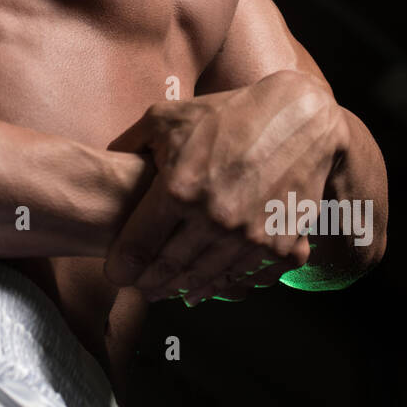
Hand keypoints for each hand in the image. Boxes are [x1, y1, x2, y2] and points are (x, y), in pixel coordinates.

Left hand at [104, 70, 348, 303]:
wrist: (298, 118)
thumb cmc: (228, 114)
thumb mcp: (168, 117)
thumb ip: (131, 142)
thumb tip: (109, 160)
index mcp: (179, 189)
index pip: (138, 246)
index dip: (121, 267)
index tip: (115, 273)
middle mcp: (213, 218)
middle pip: (169, 269)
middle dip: (149, 284)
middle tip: (139, 288)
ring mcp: (249, 236)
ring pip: (206, 279)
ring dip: (184, 289)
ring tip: (170, 291)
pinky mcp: (279, 244)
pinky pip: (245, 277)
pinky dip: (225, 285)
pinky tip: (211, 286)